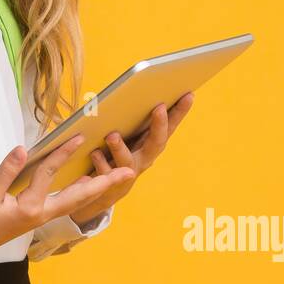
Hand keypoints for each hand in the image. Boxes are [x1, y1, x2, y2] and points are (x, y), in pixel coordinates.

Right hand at [0, 132, 136, 265]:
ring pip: (75, 202)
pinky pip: (65, 203)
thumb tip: (23, 149)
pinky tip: (86, 185)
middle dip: (105, 183)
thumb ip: (6, 171)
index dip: (63, 153)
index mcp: (29, 207)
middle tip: (129, 173)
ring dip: (96, 189)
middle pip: (79, 196)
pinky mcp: (38, 217)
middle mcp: (41, 214)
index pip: (49, 174)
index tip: (80, 137)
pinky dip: (80, 193)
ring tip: (115, 177)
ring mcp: (41, 218)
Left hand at [67, 91, 194, 225]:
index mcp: (150, 144)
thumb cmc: (115, 155)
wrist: (101, 192)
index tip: (188, 94)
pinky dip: (100, 163)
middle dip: (159, 125)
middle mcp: (144, 158)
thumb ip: (131, 118)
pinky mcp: (111, 184)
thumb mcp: (127, 136)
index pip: (170, 126)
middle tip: (159, 107)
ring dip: (120, 148)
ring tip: (112, 135)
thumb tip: (135, 90)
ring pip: (127, 161)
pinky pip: (105, 174)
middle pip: (156, 143)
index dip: (180, 112)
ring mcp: (128, 172)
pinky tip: (94, 153)